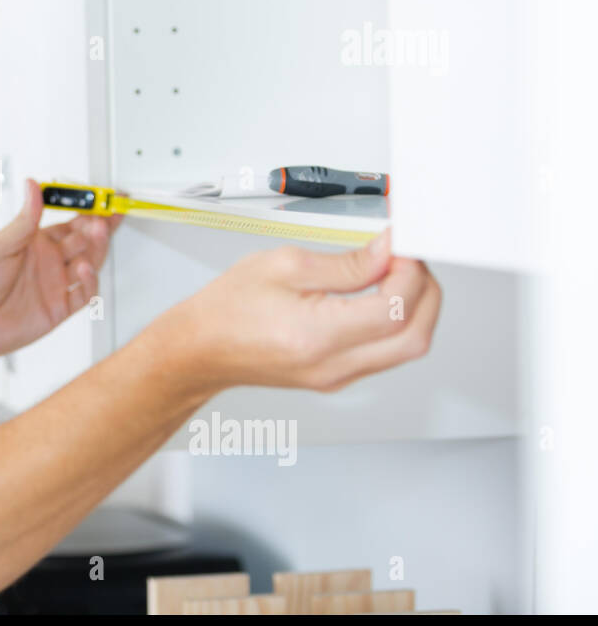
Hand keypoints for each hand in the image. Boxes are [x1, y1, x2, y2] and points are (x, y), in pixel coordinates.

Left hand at [0, 178, 123, 363]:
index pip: (72, 221)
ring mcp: (58, 284)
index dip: (89, 209)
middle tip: (108, 214)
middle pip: (85, 240)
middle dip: (99, 226)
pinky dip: (89, 281)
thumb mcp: (0, 245)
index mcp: (37, 241)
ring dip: (97, 248)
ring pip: (90, 263)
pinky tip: (84, 267)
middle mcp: (51, 261)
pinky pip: (85, 294)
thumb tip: (32, 185)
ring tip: (98, 232)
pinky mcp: (61, 308)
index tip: (104, 197)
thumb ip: (24, 219)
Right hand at [161, 228, 441, 393]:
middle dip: (426, 292)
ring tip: (392, 275)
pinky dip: (395, 323)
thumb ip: (344, 262)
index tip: (401, 247)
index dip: (410, 272)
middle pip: (415, 337)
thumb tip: (386, 253)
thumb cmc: (227, 309)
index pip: (395, 308)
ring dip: (414, 308)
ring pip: (406, 348)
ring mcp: (338, 377)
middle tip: (408, 261)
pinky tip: (377, 297)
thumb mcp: (283, 265)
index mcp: (317, 335)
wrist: (199, 349)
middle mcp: (333, 365)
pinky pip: (386, 354)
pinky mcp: (338, 378)